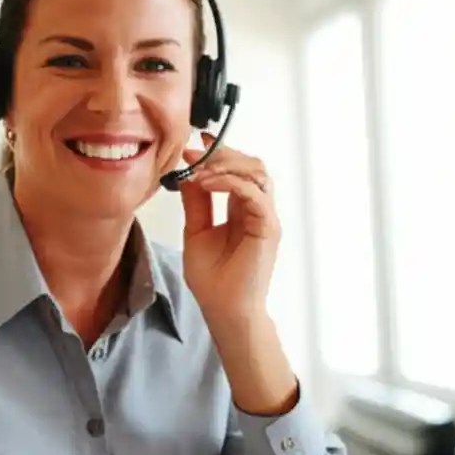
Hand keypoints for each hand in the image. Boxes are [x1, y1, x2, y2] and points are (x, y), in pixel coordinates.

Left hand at [178, 132, 280, 327]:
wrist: (224, 310)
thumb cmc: (213, 279)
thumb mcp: (196, 232)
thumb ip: (196, 203)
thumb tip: (186, 174)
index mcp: (241, 209)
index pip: (238, 170)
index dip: (219, 153)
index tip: (193, 143)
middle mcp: (257, 209)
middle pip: (251, 165)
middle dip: (221, 154)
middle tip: (193, 152)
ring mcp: (265, 217)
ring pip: (257, 173)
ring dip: (226, 165)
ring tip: (198, 169)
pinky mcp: (268, 227)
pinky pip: (254, 194)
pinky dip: (230, 183)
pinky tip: (207, 184)